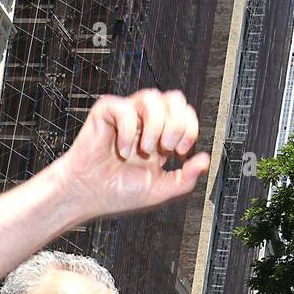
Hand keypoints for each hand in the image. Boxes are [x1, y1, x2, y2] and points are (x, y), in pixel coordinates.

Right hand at [51, 90, 209, 224]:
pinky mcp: (107, 112)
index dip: (190, 129)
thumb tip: (205, 160)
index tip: (180, 153)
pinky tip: (123, 151)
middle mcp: (145, 122)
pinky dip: (128, 132)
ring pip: (153, 97)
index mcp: (160, 137)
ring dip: (155, 125)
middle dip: (177, 124)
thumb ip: (185, 178)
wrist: (88, 196)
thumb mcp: (159, 190)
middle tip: (166, 148)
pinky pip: (124, 108)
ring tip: (146, 148)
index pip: (185, 114)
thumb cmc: (118, 194)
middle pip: (175, 99)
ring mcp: (127, 115)